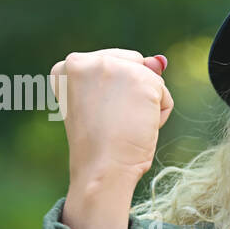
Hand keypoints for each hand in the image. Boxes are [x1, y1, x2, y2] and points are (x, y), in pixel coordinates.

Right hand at [50, 48, 173, 188]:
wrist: (102, 168)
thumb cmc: (100, 146)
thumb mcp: (106, 104)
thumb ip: (126, 77)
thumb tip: (159, 60)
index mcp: (66, 68)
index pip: (109, 66)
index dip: (112, 96)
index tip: (96, 117)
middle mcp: (84, 60)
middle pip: (131, 65)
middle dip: (131, 94)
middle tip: (111, 121)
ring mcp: (112, 65)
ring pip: (149, 80)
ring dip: (146, 106)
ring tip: (123, 125)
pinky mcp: (140, 77)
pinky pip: (163, 95)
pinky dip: (159, 115)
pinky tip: (138, 127)